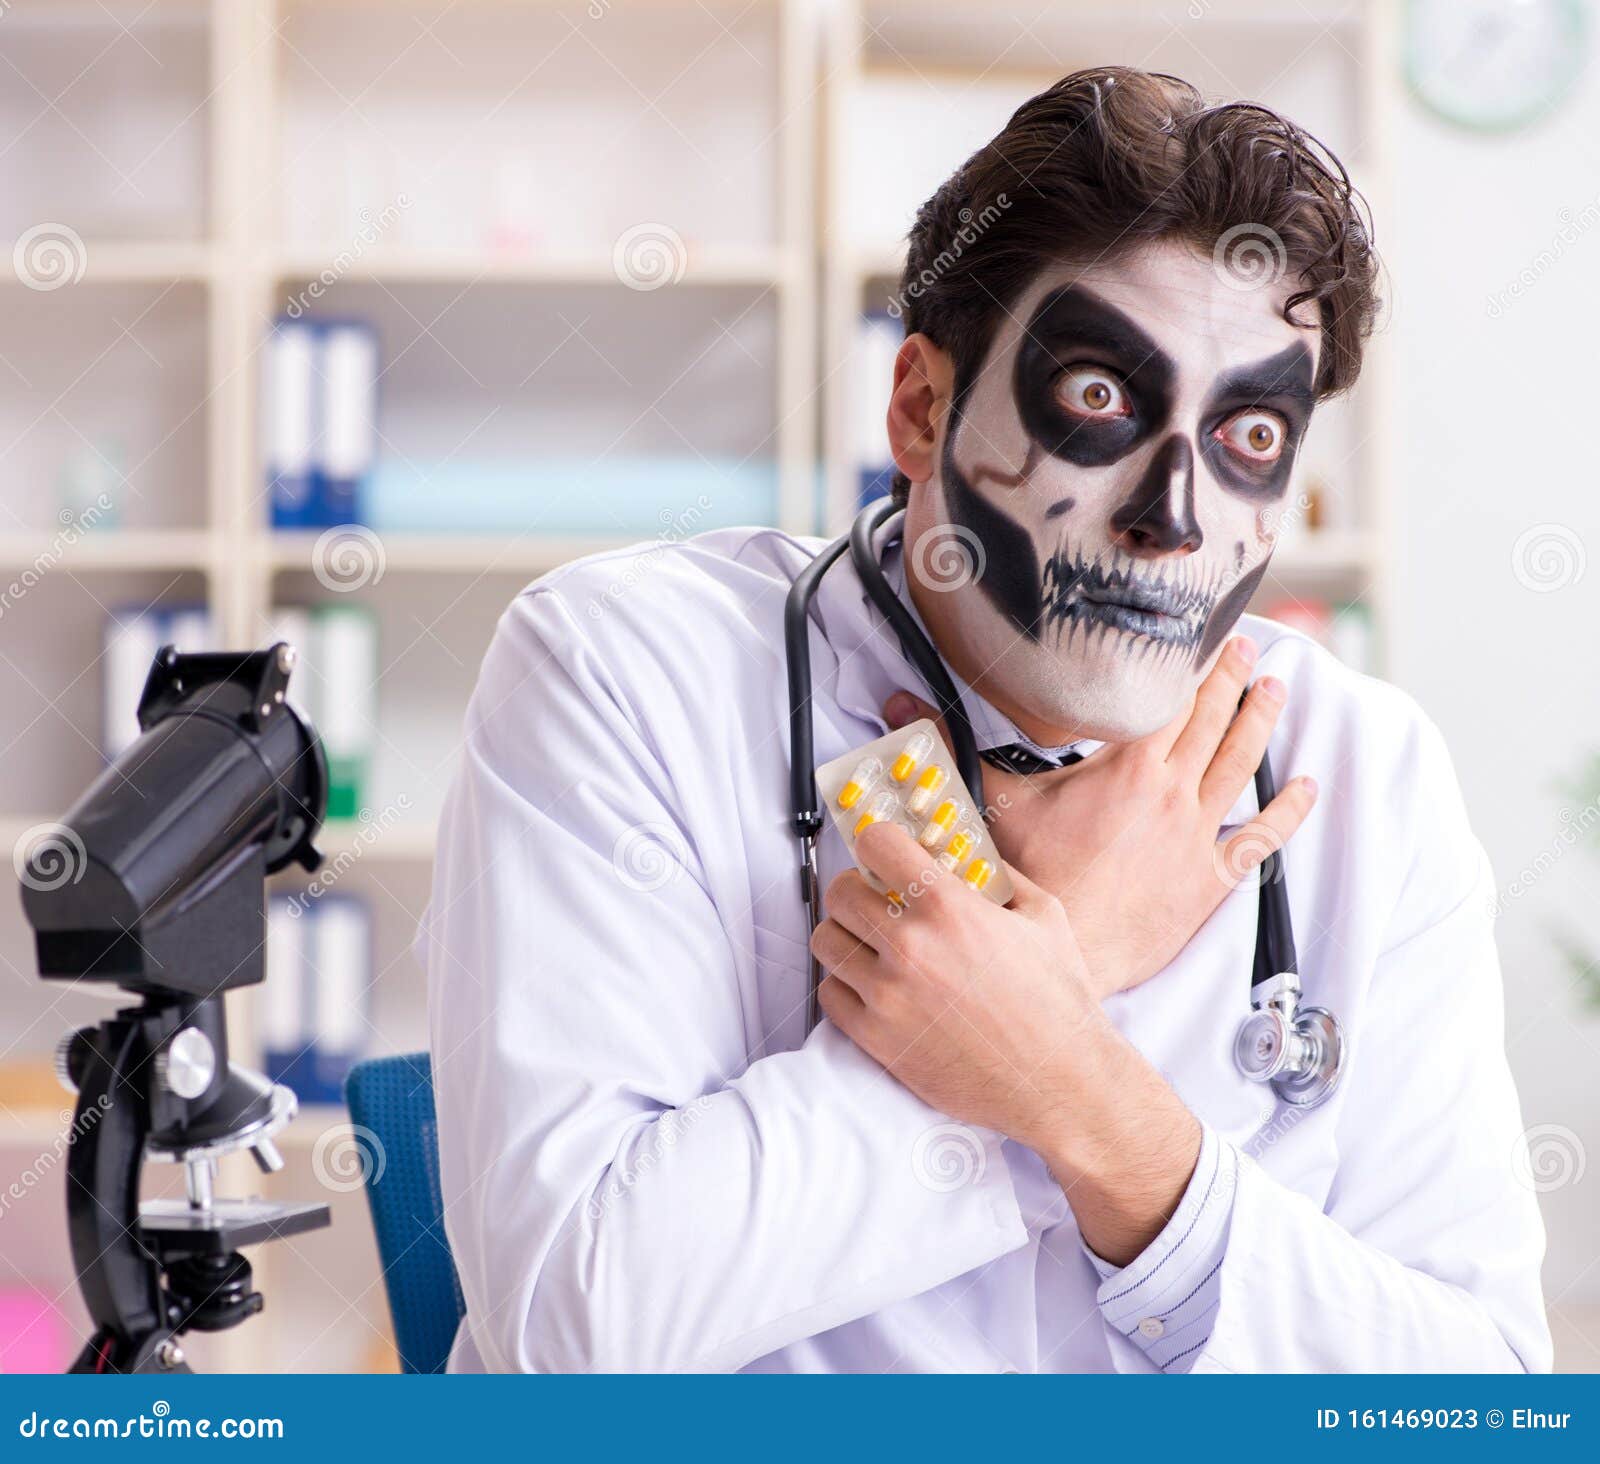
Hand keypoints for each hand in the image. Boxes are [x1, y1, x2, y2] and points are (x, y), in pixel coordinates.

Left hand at [811, 819, 1096, 1149]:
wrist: (1060, 1081)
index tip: (883, 854)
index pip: (876, 844)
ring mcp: (888, 995)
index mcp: (949, 907)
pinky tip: (874, 986)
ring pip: (826, 941)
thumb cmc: (1058, 999)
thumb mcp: (1044, 914)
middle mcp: (911, 946)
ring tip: (871, 945)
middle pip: (840, 893)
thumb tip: (964, 850)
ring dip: (845, 937)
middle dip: (856, 889)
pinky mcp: (877, 1039)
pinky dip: (845, 986)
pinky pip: (830, 994)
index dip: (877, 843)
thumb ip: (998, 873)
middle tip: (876, 902)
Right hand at [884, 636, 1316, 1000]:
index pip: (1166, 699)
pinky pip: (1260, 836)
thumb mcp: (993, 805)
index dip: (1187, 663)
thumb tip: (901, 709)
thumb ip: (953, 748)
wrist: (1069, 953)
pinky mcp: (1211, 877)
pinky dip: (1287, 810)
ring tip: (1275, 689)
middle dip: (1230, 679)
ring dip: (1260, 723)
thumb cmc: (1032, 884)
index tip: (1204, 633)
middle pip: (1211, 721)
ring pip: (1240, 765)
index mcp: (1124, 767)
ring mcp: (1197, 834)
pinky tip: (1305, 788)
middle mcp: (1171, 792)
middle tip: (1247, 647)